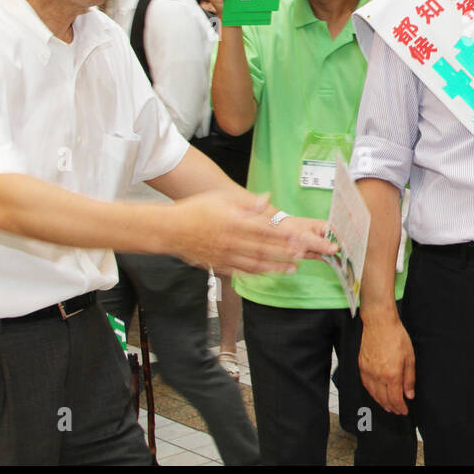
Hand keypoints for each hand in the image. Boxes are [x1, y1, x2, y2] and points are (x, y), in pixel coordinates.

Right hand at [170, 189, 337, 274]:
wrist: (170, 229)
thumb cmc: (196, 210)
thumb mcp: (222, 199)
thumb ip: (247, 202)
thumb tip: (266, 199)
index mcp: (234, 223)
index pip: (264, 230)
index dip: (283, 236)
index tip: (299, 238)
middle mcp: (232, 241)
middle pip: (263, 249)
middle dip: (285, 253)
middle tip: (303, 255)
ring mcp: (225, 255)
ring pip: (255, 263)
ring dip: (275, 266)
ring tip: (292, 268)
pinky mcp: (218, 264)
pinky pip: (240, 271)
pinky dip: (256, 274)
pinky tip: (268, 274)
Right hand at [359, 309, 415, 414]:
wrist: (379, 323)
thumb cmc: (396, 336)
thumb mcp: (409, 357)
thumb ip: (409, 378)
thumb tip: (409, 394)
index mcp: (392, 374)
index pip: (395, 398)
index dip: (400, 407)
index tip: (404, 411)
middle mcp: (378, 376)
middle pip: (384, 399)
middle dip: (392, 407)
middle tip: (397, 411)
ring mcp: (368, 372)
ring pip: (373, 394)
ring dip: (381, 402)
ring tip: (388, 406)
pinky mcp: (362, 366)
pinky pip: (366, 385)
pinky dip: (372, 393)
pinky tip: (376, 394)